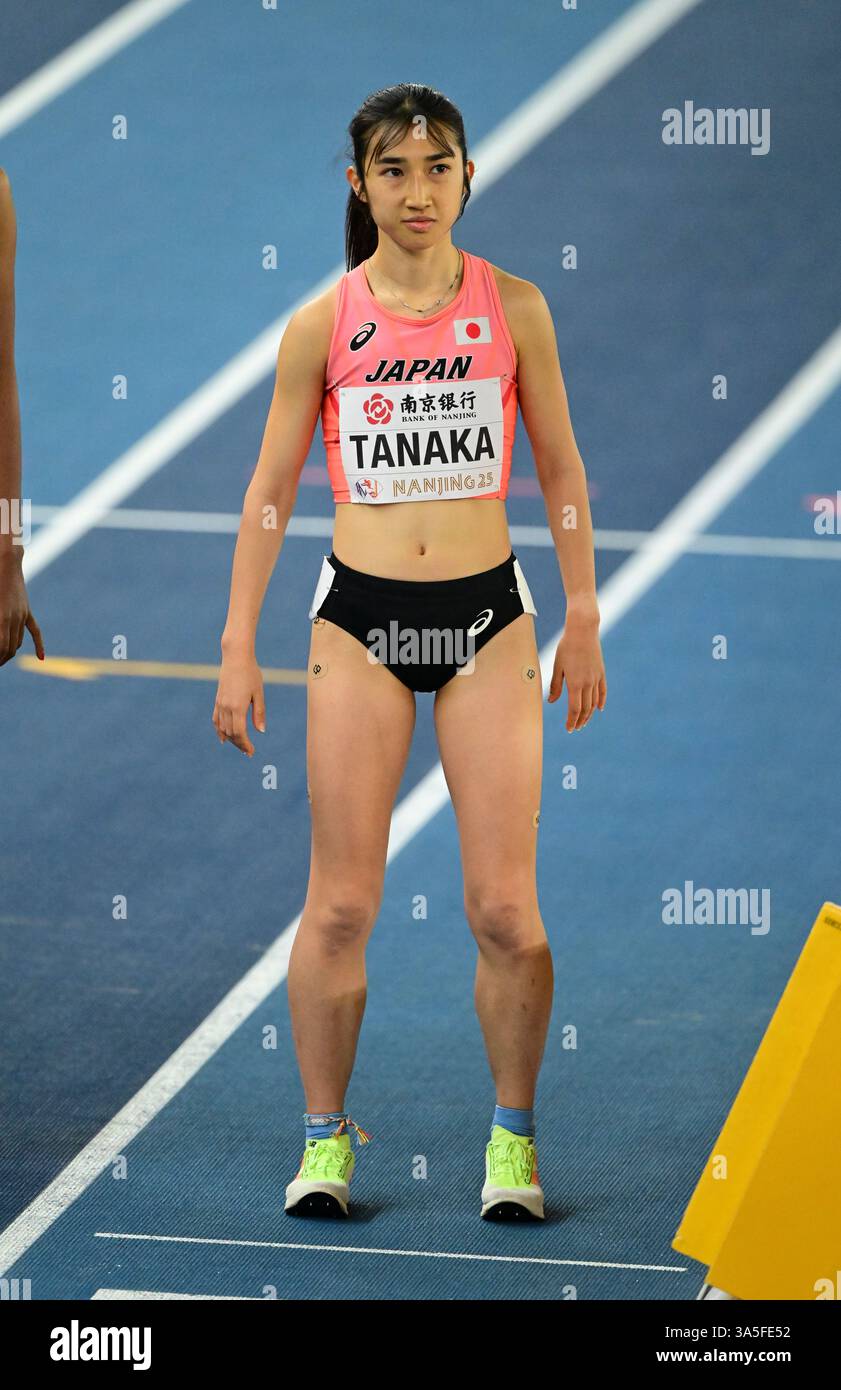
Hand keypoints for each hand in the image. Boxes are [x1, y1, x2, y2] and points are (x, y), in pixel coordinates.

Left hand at [0, 549, 44, 666]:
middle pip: (10, 648)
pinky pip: (34, 631)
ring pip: (19, 642)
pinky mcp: (26, 610)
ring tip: (3, 659)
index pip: (2, 648)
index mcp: (1, 619)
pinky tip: (41, 658)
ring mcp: (22, 615)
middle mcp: (14, 619)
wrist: (5, 562)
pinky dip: (38, 645)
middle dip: (2, 659)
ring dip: (11, 653)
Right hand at [212, 649, 265, 756]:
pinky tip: (223, 738)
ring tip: (240, 745)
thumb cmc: (251, 673)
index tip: (251, 752)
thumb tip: (261, 731)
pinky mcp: (218, 700)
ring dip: (231, 739)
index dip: (245, 744)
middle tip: (248, 751)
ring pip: (223, 728)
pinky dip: (219, 730)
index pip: (240, 733)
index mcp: (238, 707)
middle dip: (239, 744)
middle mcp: (227, 707)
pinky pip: (216, 719)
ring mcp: (220, 703)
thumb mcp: (259, 693)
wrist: (235, 658)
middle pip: (231, 733)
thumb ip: (259, 713)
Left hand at [547, 619, 605, 731]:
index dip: (572, 721)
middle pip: (585, 709)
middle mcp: (588, 683)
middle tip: (575, 728)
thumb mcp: (557, 666)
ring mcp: (596, 678)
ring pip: (594, 702)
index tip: (569, 729)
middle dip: (580, 720)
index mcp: (575, 683)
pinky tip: (599, 708)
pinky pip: (603, 691)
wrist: (583, 630)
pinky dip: (601, 701)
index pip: (574, 709)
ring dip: (589, 714)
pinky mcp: (601, 672)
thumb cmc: (566, 647)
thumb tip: (552, 702)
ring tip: (584, 721)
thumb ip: (555, 685)